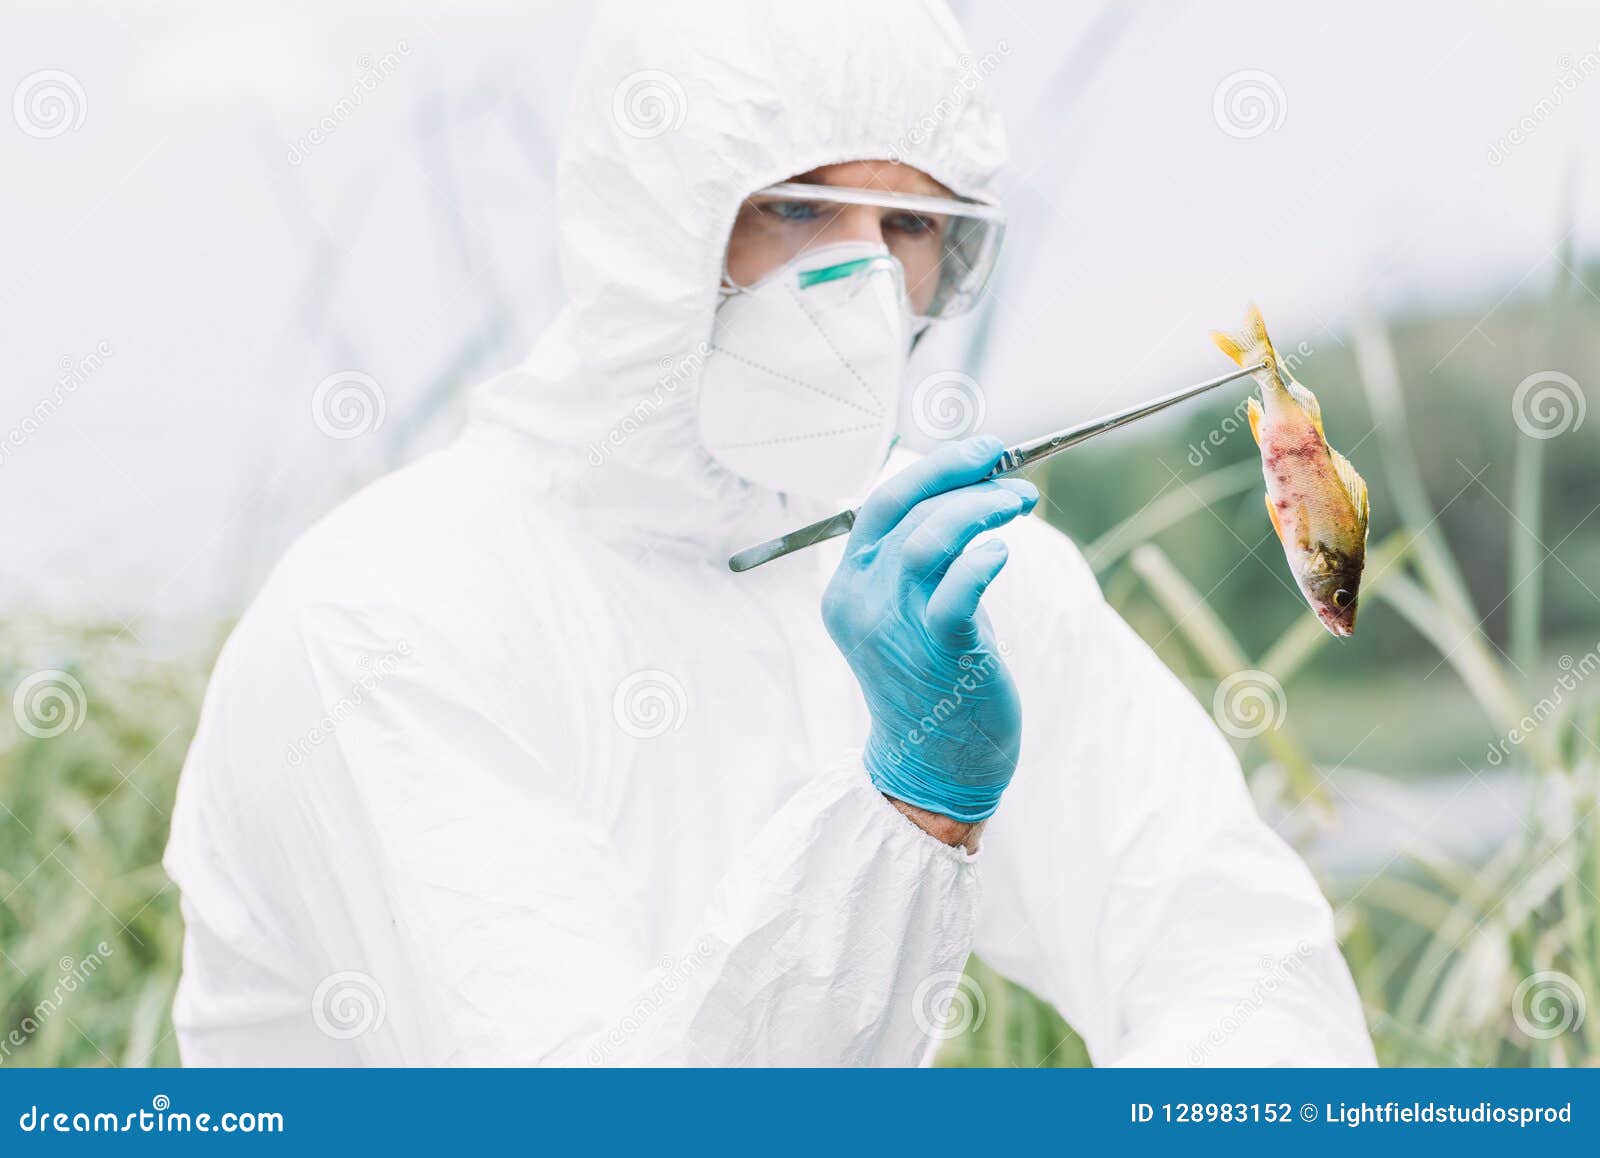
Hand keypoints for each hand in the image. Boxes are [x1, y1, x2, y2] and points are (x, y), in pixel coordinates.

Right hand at [821, 437, 1036, 823]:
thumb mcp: (914, 611)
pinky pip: (956, 590)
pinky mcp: (936, 652)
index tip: (982, 454)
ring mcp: (893, 627)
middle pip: (904, 509)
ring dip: (979, 508)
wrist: (934, 767)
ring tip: (1019, 501)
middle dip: (960, 476)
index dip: (933, 468)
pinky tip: (1003, 549)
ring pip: (928, 539)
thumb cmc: (936, 682)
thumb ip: (927, 560)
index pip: (881, 504)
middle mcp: (860, 601)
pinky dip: (982, 558)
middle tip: (1009, 472)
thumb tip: (972, 494)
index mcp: (848, 586)